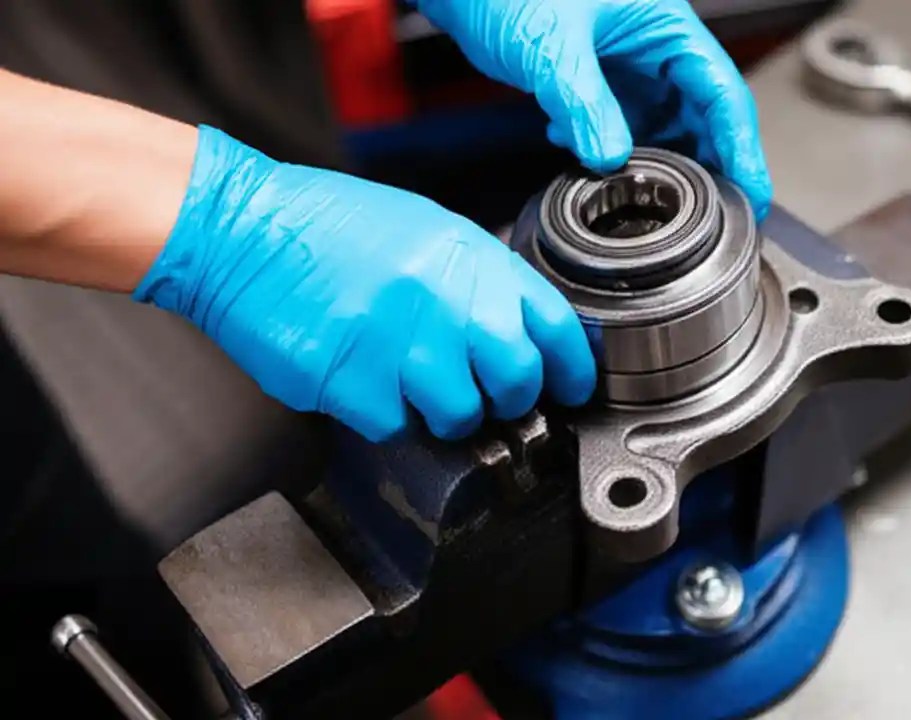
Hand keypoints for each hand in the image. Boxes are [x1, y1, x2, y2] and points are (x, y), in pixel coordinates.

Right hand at [133, 126, 596, 441]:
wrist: (244, 230)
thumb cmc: (332, 229)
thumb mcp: (427, 233)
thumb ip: (479, 282)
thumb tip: (519, 336)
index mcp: (472, 259)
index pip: (554, 327)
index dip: (572, 370)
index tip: (570, 389)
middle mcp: (447, 302)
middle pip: (518, 383)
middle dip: (510, 400)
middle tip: (488, 395)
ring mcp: (402, 346)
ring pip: (460, 417)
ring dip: (443, 413)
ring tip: (410, 382)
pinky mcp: (355, 386)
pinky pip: (395, 427)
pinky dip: (384, 415)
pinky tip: (363, 378)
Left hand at [418, 0, 773, 219]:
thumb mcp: (552, 48)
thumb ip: (585, 106)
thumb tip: (610, 159)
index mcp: (665, 23)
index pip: (722, 91)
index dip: (742, 146)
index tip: (752, 193)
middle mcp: (654, 44)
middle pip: (702, 114)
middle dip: (703, 165)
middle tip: (711, 217)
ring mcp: (626, 63)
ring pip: (662, 124)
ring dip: (652, 162)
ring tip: (645, 198)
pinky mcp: (597, 79)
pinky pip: (622, 125)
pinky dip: (609, 150)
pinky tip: (583, 159)